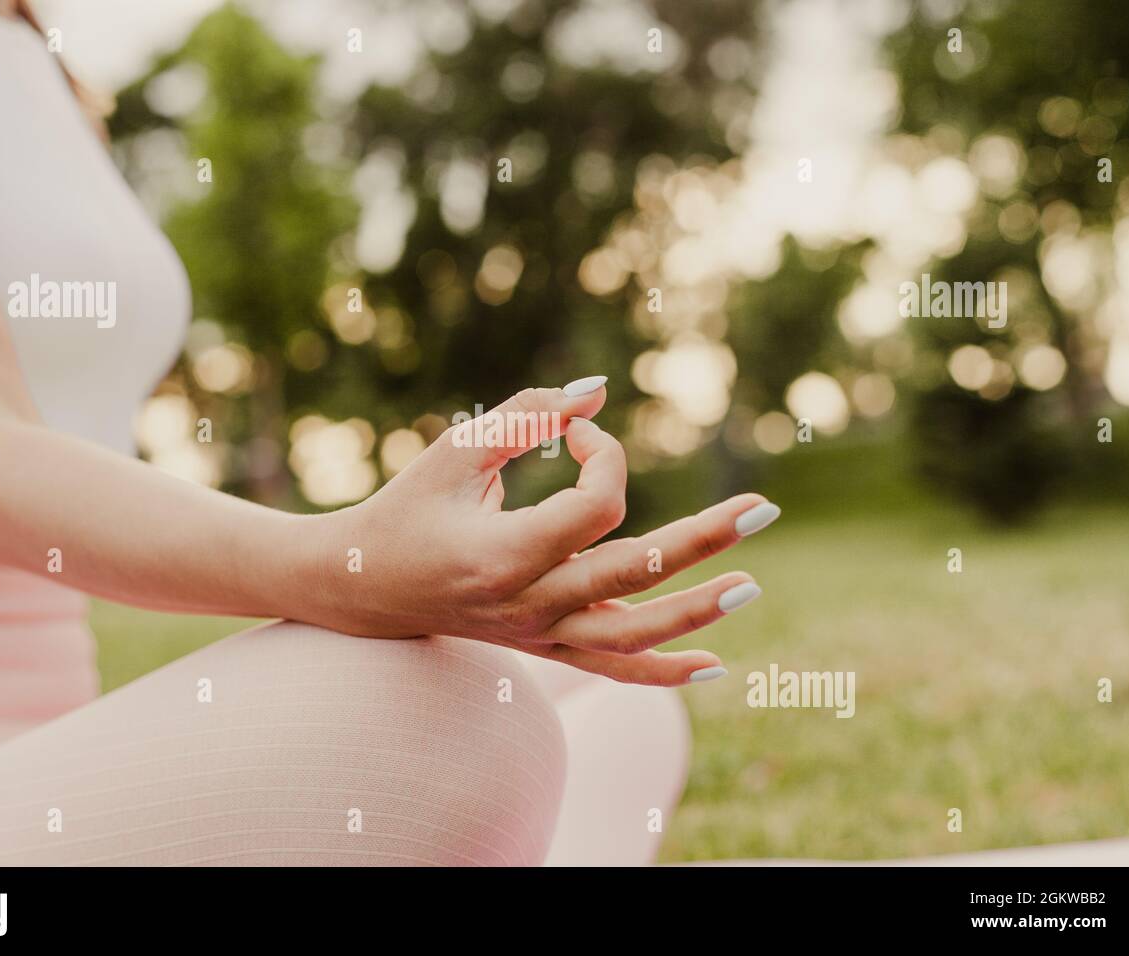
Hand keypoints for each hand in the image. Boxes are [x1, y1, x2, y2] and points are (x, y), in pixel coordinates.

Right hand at [313, 378, 780, 685]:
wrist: (364, 589)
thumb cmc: (408, 508)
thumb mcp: (455, 450)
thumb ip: (525, 414)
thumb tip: (597, 390)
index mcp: (503, 553)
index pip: (595, 507)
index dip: (605, 454)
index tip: (577, 430)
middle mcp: (527, 603)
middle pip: (633, 572)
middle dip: (704, 538)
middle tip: (764, 508)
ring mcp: (538, 634)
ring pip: (631, 633)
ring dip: (696, 611)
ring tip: (750, 585)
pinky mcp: (543, 648)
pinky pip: (611, 669)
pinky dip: (662, 671)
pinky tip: (713, 667)